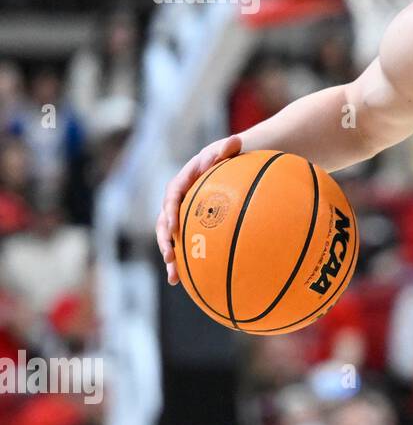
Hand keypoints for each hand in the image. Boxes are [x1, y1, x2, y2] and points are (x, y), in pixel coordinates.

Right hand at [155, 134, 241, 284]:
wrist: (233, 163)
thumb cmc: (231, 155)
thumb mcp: (228, 148)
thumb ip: (227, 148)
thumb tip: (235, 142)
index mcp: (183, 182)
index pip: (172, 197)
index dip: (171, 211)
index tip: (173, 226)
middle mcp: (178, 200)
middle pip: (166, 222)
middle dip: (166, 241)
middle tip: (170, 258)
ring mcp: (184, 214)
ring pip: (172, 237)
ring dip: (172, 257)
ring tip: (175, 278)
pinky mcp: (192, 225)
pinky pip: (186, 243)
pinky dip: (186, 260)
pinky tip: (188, 281)